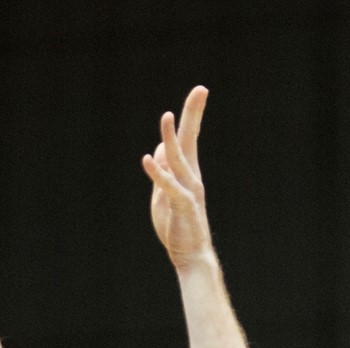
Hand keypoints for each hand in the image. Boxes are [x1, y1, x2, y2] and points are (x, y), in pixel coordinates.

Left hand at [141, 86, 214, 268]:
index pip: (189, 138)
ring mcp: (189, 191)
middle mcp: (191, 176)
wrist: (191, 255)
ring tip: (167, 116)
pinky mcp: (182, 207)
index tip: (200, 91)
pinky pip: (169, 187)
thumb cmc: (177, 227)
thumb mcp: (163, 195)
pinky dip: (158, 174)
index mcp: (187, 172)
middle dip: (194, 114)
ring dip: (171, 138)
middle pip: (190, 140)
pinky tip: (148, 160)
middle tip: (201, 89)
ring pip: (179, 159)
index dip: (192, 114)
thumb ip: (161, 172)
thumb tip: (158, 150)